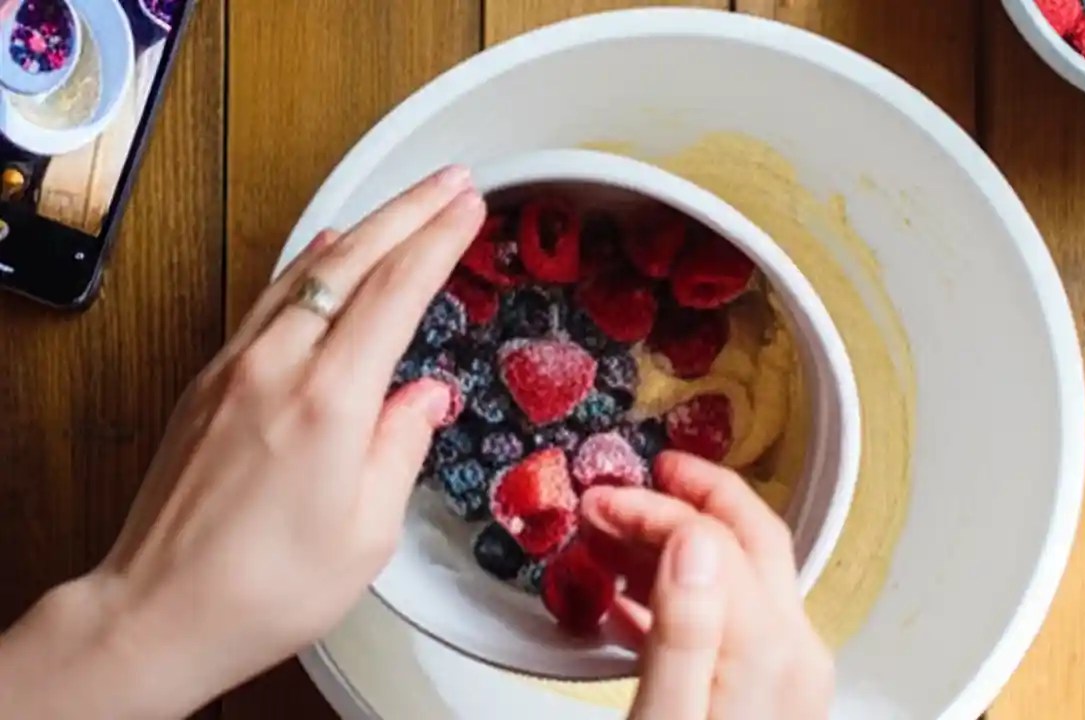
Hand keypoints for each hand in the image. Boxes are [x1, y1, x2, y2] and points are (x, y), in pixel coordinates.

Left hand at [0, 165, 483, 719]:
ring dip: (362, 230)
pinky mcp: (209, 382)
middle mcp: (277, 368)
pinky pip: (268, 301)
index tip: (469, 207)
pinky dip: (306, 266)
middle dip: (409, 212)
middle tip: (451, 181)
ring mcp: (236, 368)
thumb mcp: (367, 531)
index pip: (395, 292)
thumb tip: (424, 399)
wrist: (161, 610)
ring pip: (306, 272)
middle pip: (353, 262)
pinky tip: (323, 253)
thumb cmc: (269, 587)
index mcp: (329, 402)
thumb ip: (400, 446)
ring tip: (402, 205)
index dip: (438, 241)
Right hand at [581, 452, 834, 719]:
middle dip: (692, 496)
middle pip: (751, 539)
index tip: (600, 502)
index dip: (653, 508)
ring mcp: (789, 673)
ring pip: (742, 575)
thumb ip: (682, 632)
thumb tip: (693, 540)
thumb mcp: (667, 718)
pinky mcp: (771, 693)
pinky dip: (687, 593)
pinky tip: (635, 604)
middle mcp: (794, 652)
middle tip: (644, 474)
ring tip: (618, 536)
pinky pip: (734, 618)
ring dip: (680, 543)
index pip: (715, 537)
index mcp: (769, 649)